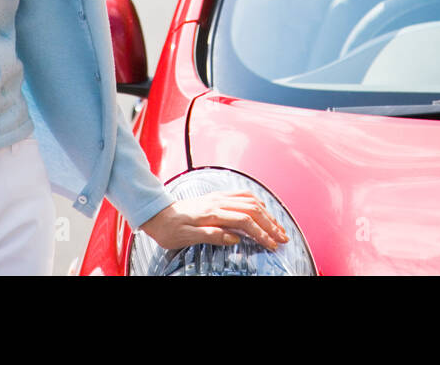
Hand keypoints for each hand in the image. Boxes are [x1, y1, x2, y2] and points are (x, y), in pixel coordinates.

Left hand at [136, 192, 289, 251]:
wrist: (156, 214)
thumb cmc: (169, 229)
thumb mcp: (186, 237)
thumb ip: (211, 235)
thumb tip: (234, 237)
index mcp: (212, 213)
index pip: (244, 221)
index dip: (261, 233)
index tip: (272, 245)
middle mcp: (218, 202)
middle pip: (252, 209)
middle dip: (270, 224)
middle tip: (283, 238)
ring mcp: (218, 197)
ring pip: (250, 200)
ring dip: (266, 213)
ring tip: (278, 226)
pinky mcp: (216, 196)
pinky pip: (241, 195)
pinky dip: (256, 202)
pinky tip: (262, 210)